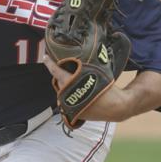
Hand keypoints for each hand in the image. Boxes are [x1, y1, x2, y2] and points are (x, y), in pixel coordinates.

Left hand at [41, 47, 160, 122]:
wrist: (116, 108)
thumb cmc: (108, 89)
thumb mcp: (98, 72)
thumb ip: (87, 65)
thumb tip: (90, 49)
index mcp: (71, 83)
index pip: (56, 71)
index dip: (50, 63)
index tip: (45, 56)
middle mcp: (67, 94)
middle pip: (58, 81)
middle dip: (60, 75)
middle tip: (64, 67)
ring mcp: (69, 105)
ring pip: (62, 92)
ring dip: (65, 85)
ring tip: (73, 80)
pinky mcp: (73, 112)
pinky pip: (66, 101)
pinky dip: (69, 95)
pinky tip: (76, 92)